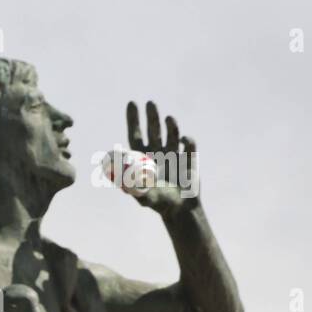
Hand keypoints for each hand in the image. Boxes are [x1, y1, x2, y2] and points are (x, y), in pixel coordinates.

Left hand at [124, 101, 198, 216]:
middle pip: (153, 130)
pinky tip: (183, 138)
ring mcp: (174, 154)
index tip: (132, 102)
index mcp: (143, 158)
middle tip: (150, 102)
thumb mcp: (143, 196)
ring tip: (167, 118)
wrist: (179, 209)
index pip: (136, 134)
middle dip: (151, 116)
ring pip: (171, 134)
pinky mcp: (189, 158)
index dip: (134, 119)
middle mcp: (157, 152)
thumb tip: (122, 181)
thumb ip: (133, 188)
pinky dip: (186, 140)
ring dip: (170, 125)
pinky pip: (189, 145)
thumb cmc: (158, 202)